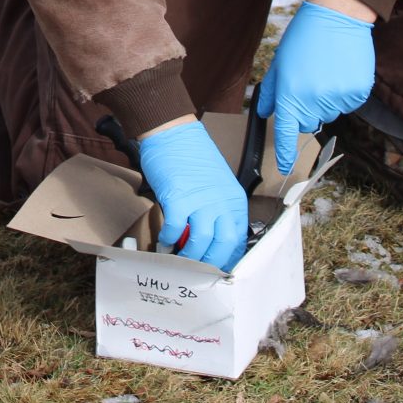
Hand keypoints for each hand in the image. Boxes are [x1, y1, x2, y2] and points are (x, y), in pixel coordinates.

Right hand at [135, 119, 250, 270]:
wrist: (173, 133)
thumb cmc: (193, 157)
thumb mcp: (216, 184)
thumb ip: (219, 208)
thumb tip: (213, 238)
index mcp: (234, 199)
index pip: (238, 238)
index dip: (227, 258)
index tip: (216, 268)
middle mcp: (221, 201)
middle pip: (223, 244)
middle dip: (210, 262)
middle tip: (198, 269)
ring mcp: (200, 200)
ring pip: (200, 241)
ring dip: (188, 255)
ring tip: (179, 257)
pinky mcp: (178, 198)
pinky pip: (174, 228)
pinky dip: (168, 239)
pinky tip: (165, 240)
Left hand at [257, 0, 375, 173]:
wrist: (338, 16)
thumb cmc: (304, 37)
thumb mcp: (280, 62)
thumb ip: (272, 91)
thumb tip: (263, 112)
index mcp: (291, 94)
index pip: (286, 132)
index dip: (285, 153)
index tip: (285, 167)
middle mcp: (314, 101)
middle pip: (307, 123)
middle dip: (304, 110)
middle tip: (307, 83)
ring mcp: (337, 99)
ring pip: (328, 114)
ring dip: (324, 101)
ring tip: (324, 72)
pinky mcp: (357, 94)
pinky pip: (346, 105)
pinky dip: (343, 93)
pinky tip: (340, 71)